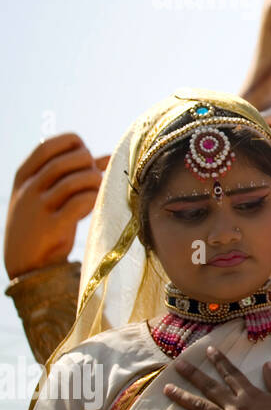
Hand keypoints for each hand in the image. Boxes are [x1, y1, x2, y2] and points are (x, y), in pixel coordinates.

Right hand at [5, 135, 108, 277]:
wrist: (27, 264)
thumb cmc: (44, 223)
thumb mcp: (48, 194)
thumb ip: (74, 173)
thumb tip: (108, 157)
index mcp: (24, 176)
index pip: (49, 145)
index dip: (73, 145)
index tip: (84, 158)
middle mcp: (28, 188)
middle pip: (71, 159)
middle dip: (91, 165)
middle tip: (94, 179)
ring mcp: (37, 208)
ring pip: (80, 179)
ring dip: (96, 183)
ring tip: (96, 193)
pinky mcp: (52, 227)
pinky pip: (82, 202)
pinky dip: (94, 200)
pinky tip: (93, 206)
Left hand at [164, 347, 270, 409]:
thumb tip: (266, 364)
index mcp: (252, 394)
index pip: (232, 373)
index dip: (219, 360)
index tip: (208, 349)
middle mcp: (237, 406)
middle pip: (210, 387)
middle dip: (192, 374)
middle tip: (176, 364)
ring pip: (201, 407)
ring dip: (182, 397)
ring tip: (167, 389)